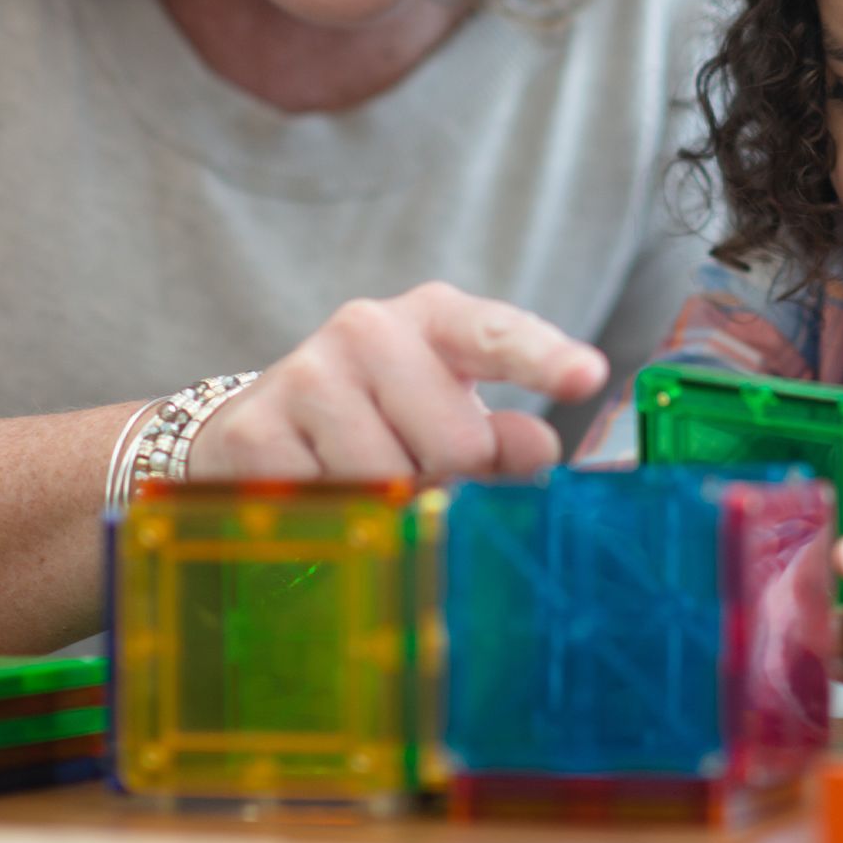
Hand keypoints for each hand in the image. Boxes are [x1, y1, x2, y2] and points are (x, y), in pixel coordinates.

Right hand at [187, 282, 606, 481]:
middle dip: (450, 481)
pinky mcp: (255, 431)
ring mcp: (307, 375)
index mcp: (435, 319)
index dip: (543, 358)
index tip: (586, 375)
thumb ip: (501, 438)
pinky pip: (327, 509)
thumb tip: (539, 449)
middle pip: (456, 444)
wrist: (255, 431)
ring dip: (388, 508)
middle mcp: (367, 330)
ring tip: (363, 483)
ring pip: (390, 485)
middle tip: (417, 472)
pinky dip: (332, 523)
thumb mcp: (450, 419)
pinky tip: (316, 496)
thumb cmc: (381, 425)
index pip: (495, 334)